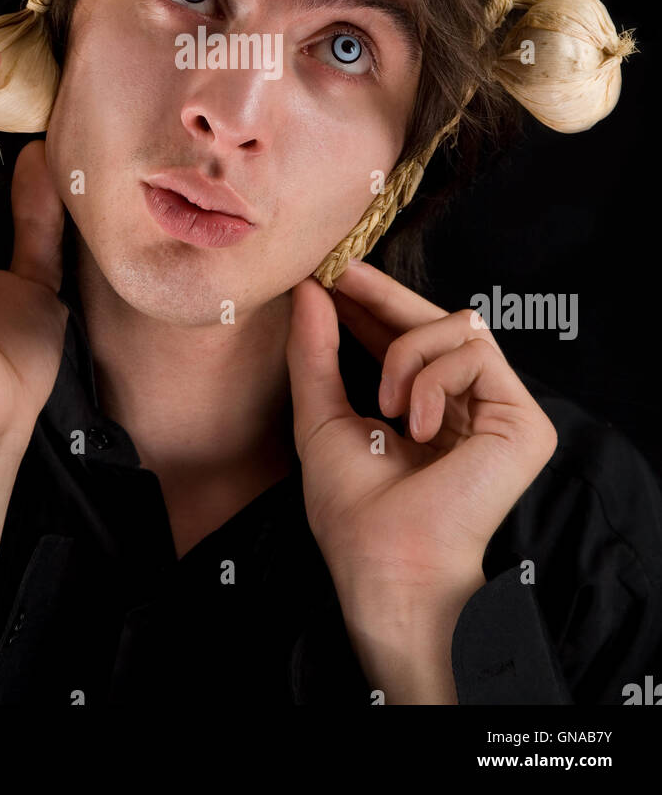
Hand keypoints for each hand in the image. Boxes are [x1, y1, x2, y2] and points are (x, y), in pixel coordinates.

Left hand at [285, 260, 557, 616]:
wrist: (386, 562)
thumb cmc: (354, 511)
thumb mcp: (321, 417)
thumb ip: (315, 354)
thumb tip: (310, 292)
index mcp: (429, 410)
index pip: (409, 341)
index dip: (375, 305)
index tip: (334, 277)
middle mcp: (471, 409)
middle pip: (440, 323)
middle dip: (388, 295)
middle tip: (344, 274)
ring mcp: (501, 414)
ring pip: (460, 327)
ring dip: (407, 353)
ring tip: (387, 404)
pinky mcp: (524, 422)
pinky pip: (478, 354)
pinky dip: (434, 378)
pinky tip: (416, 425)